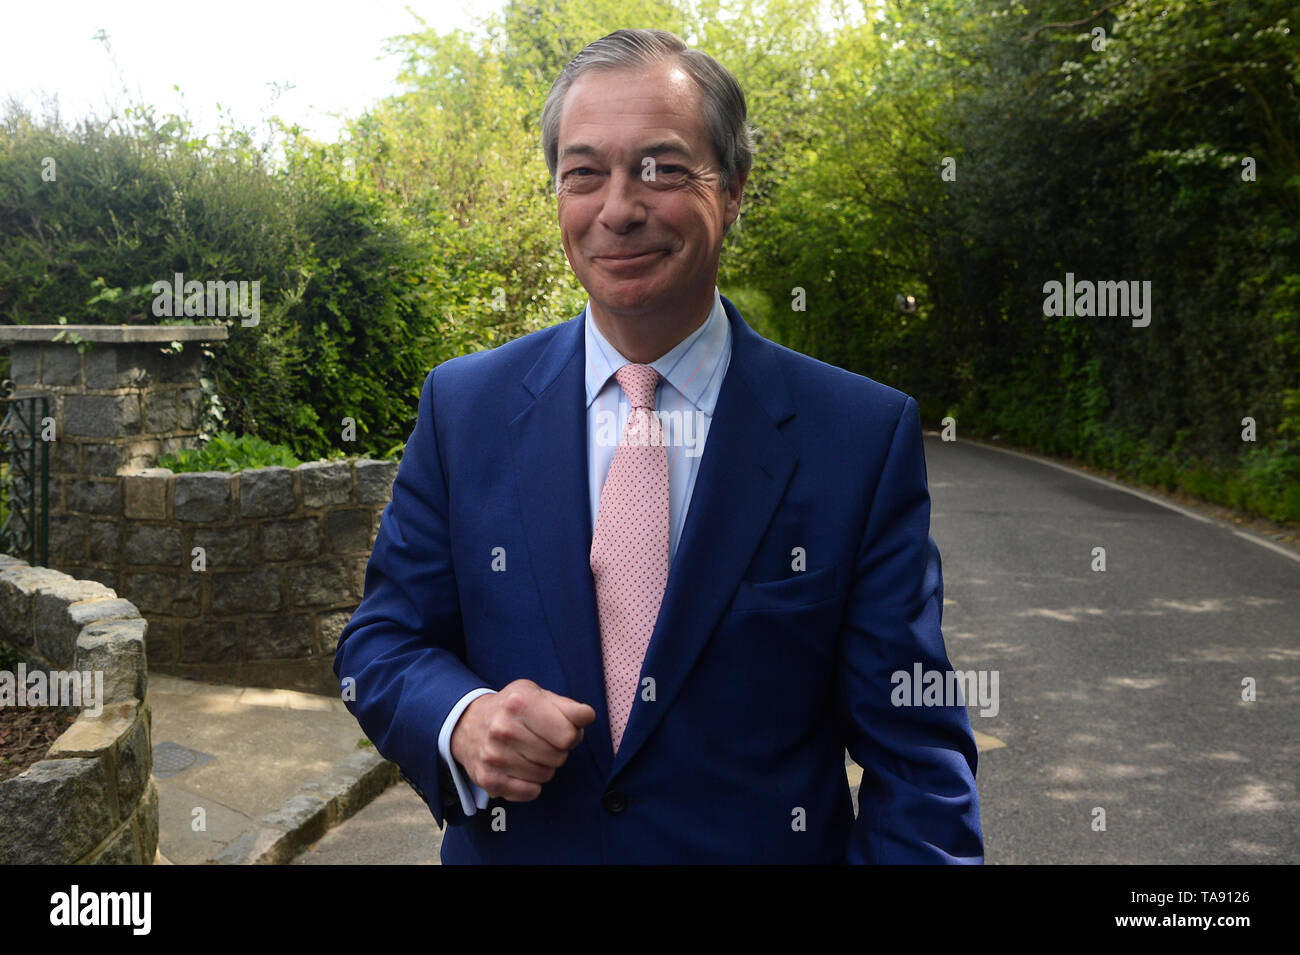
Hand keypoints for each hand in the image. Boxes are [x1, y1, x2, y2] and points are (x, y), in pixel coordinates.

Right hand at [450, 679, 595, 800]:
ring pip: (546, 775)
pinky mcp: (488, 779)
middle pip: (559, 756)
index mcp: (520, 702)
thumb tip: (587, 716)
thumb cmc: (512, 709)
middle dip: (557, 750)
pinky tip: (520, 768)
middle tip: (542, 740)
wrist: (467, 723)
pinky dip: (531, 784)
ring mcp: (494, 756)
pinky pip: (531, 792)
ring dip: (544, 766)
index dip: (571, 733)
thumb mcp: (538, 695)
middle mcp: (504, 728)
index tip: (560, 728)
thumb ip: (567, 706)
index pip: (569, 735)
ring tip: (528, 752)